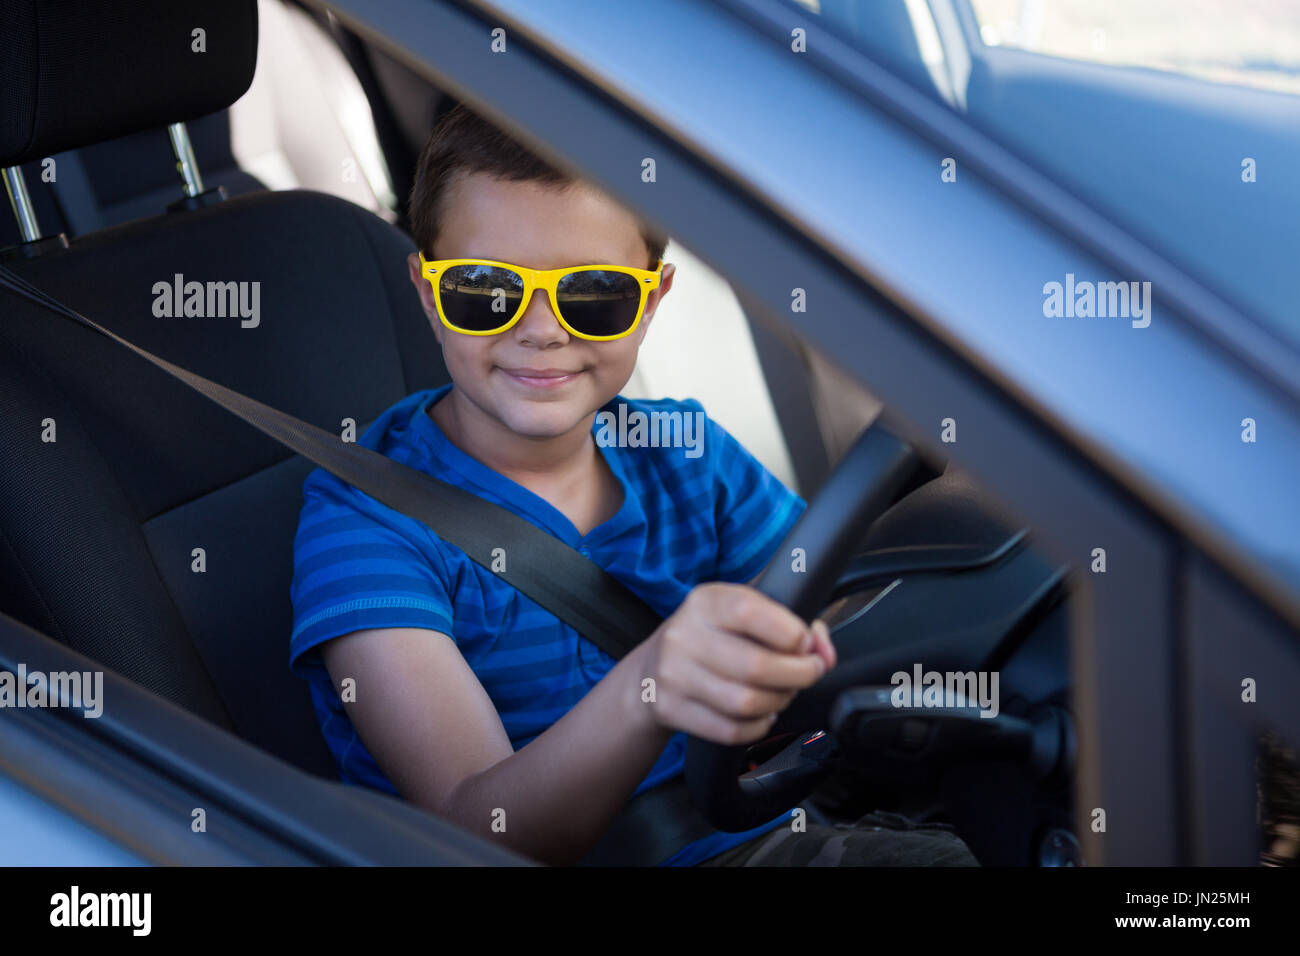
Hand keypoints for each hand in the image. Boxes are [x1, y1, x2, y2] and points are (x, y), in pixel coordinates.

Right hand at [638, 582, 835, 744]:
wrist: (651, 670)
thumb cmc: (711, 637)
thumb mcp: (741, 612)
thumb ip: (788, 622)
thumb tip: (824, 651)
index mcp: (706, 602)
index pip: (748, 612)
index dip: (789, 632)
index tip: (806, 644)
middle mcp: (684, 636)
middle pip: (756, 666)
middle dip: (798, 674)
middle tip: (808, 672)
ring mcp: (674, 675)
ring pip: (746, 702)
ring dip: (779, 702)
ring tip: (782, 693)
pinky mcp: (671, 710)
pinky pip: (731, 730)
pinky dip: (757, 726)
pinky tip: (760, 712)